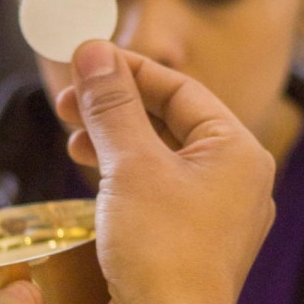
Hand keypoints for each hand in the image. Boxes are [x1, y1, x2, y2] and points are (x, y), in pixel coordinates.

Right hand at [56, 41, 275, 303]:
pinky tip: (91, 171)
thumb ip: (112, 106)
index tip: (86, 58)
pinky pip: (156, 187)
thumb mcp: (130, 166)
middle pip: (168, 120)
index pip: (179, 89)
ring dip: (112, 139)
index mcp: (236, 151)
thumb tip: (94, 50)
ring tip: (71, 136)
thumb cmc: (162, 252)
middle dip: (114, 107)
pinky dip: (122, 173)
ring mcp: (213, 211)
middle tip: (67, 99)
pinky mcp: (189, 237)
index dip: (129, 70)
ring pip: (159, 155)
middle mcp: (232, 177)